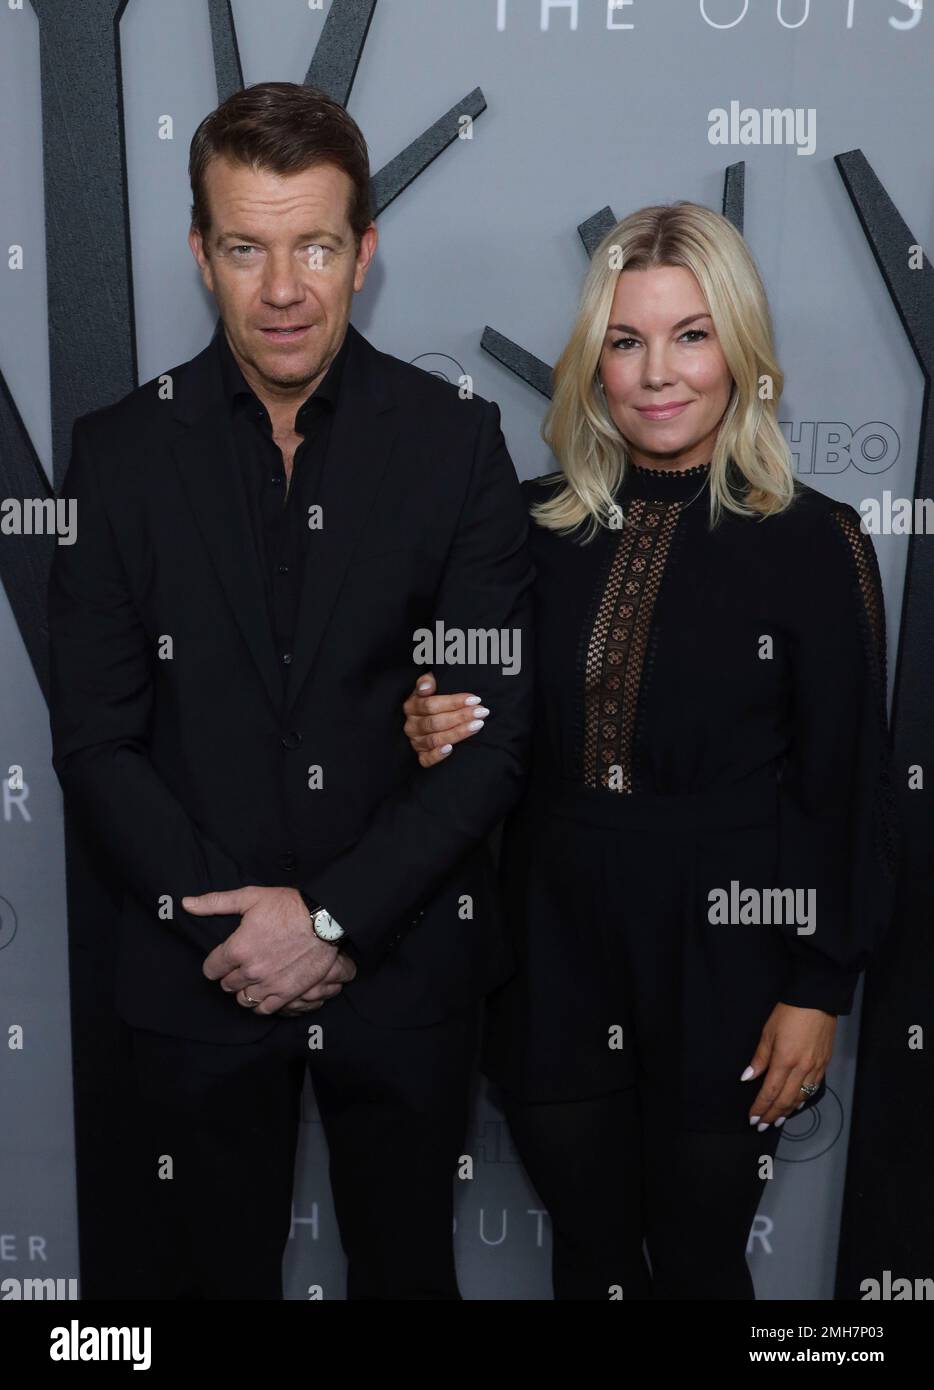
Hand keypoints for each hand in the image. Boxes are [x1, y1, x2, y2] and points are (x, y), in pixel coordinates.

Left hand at [184, 885, 356, 1014]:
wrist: (324, 919)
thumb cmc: (288, 905)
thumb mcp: (250, 897)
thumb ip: (215, 902)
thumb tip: (186, 904)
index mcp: (238, 947)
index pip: (211, 968)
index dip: (215, 963)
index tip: (222, 959)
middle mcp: (250, 970)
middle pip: (226, 984)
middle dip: (230, 975)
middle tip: (241, 965)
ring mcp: (269, 984)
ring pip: (242, 999)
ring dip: (244, 990)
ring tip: (252, 979)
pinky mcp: (287, 993)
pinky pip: (263, 1009)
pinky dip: (260, 1003)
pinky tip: (264, 991)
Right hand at [402, 670, 489, 766]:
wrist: (435, 718)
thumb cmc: (436, 700)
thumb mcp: (432, 686)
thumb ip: (428, 681)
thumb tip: (426, 687)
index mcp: (411, 706)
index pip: (431, 704)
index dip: (453, 702)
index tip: (475, 699)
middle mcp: (411, 725)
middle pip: (435, 722)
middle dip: (461, 717)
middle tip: (481, 712)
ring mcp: (415, 742)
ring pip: (435, 739)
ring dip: (457, 733)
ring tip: (477, 725)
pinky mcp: (421, 756)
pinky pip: (426, 759)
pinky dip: (438, 755)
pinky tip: (451, 748)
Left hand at [741, 1002, 835, 1128]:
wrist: (817, 1000)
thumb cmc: (790, 1013)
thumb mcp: (768, 1032)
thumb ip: (759, 1058)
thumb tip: (747, 1077)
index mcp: (784, 1061)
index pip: (769, 1092)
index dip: (760, 1107)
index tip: (753, 1118)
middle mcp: (801, 1069)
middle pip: (785, 1100)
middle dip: (772, 1115)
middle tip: (762, 1125)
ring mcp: (815, 1068)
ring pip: (801, 1097)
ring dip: (788, 1111)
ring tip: (777, 1120)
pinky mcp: (824, 1064)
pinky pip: (813, 1088)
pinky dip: (803, 1100)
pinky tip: (797, 1104)